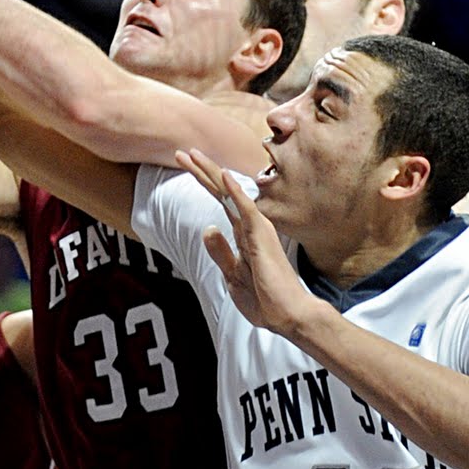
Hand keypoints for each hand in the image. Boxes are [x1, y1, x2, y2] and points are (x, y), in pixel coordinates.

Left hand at [177, 147, 318, 339]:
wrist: (287, 316)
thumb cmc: (264, 299)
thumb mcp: (232, 276)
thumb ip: (220, 252)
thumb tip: (208, 227)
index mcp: (243, 235)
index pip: (219, 201)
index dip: (202, 182)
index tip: (185, 165)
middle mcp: (250, 226)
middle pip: (221, 192)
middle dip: (201, 171)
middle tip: (181, 152)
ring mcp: (257, 230)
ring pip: (231, 194)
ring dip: (212, 173)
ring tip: (193, 154)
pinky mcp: (262, 238)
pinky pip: (247, 210)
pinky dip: (235, 192)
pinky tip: (225, 175)